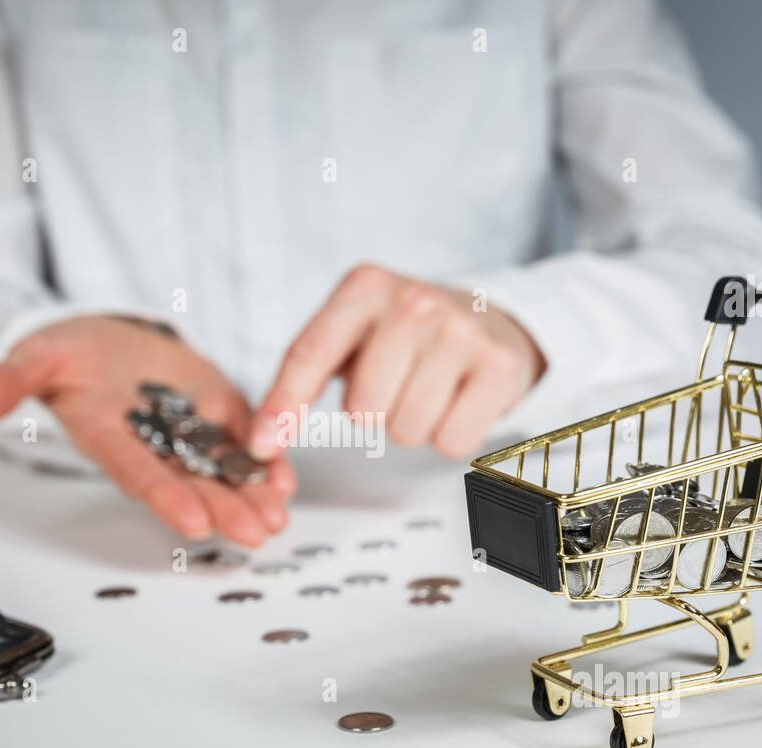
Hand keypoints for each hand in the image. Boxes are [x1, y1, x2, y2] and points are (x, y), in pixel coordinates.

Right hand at [0, 315, 295, 546]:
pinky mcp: (218, 415)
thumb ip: (8, 380)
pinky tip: (286, 481)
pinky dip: (267, 463)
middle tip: (255, 533)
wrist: (106, 339)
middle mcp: (152, 446)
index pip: (137, 471)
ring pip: (222, 472)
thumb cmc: (70, 353)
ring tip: (277, 518)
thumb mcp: (37, 355)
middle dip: (223, 509)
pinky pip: (244, 444)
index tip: (194, 522)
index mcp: (110, 437)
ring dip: (250, 497)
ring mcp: (188, 434)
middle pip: (190, 483)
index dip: (165, 497)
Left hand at [247, 264, 545, 461]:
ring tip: (429, 389)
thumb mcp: (354, 332)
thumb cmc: (409, 335)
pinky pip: (451, 441)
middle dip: (374, 414)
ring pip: (407, 430)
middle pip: (362, 410)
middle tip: (397, 385)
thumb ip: (305, 374)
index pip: (309, 354)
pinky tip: (458, 400)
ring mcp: (459, 331)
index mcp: (364, 288)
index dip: (282, 407)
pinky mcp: (498, 365)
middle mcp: (412, 302)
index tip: (262, 445)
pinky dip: (450, 435)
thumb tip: (264, 440)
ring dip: (413, 425)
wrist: (492, 319)